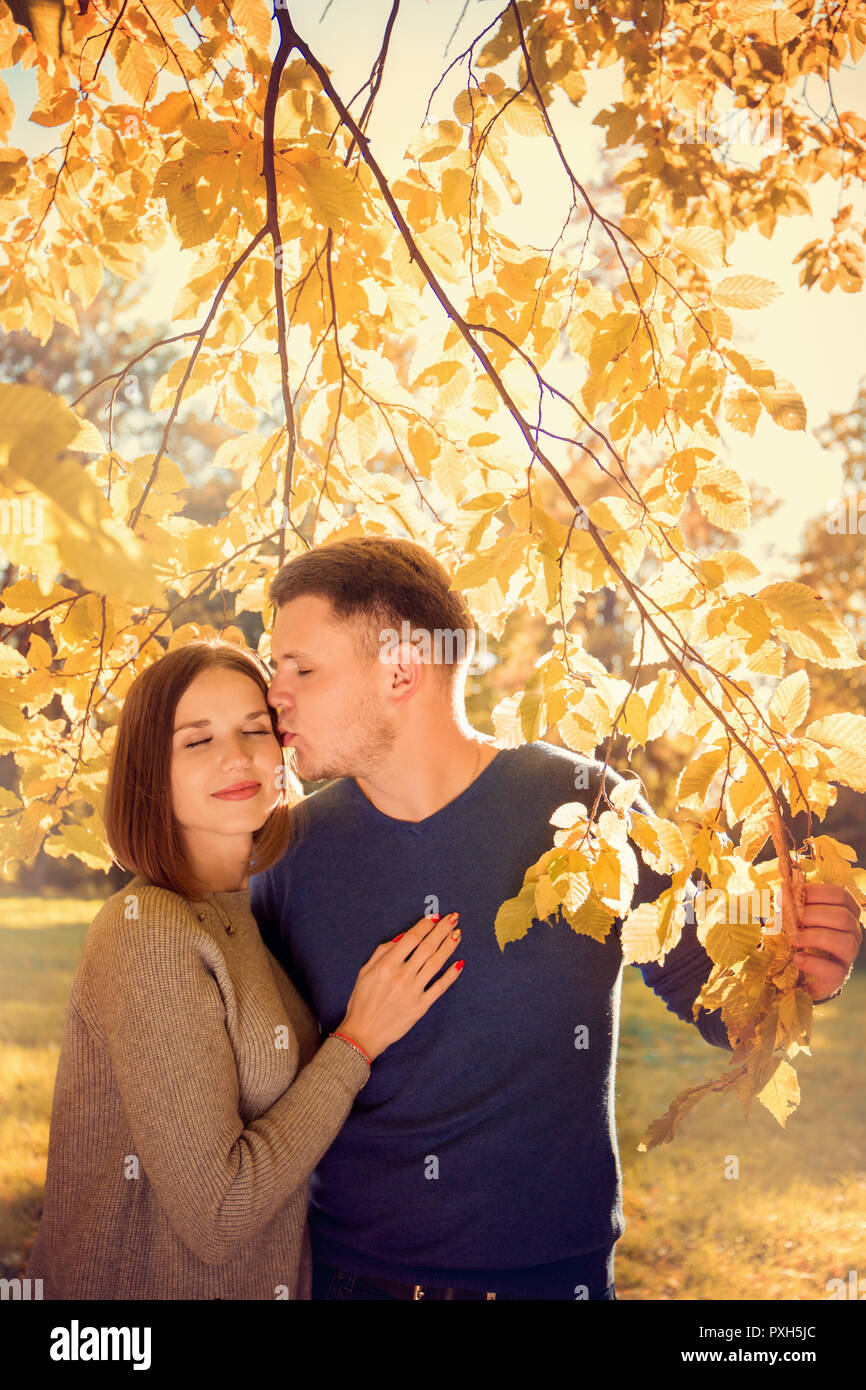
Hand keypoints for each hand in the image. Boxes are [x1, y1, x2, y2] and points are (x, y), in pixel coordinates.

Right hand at [337, 912, 463, 1060]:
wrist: (363, 1033)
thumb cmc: (362, 1001)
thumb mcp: (365, 972)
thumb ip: (382, 952)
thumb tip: (402, 937)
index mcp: (387, 965)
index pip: (411, 938)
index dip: (425, 925)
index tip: (435, 917)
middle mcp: (402, 976)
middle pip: (428, 947)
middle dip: (442, 930)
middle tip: (454, 918)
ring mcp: (413, 991)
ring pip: (436, 963)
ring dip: (449, 946)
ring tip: (458, 934)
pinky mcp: (421, 1006)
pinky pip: (440, 987)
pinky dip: (451, 974)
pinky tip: (459, 963)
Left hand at [795, 884, 861, 1001]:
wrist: (801, 972)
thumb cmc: (802, 936)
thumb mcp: (799, 917)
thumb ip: (794, 905)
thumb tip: (782, 895)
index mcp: (845, 912)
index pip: (840, 895)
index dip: (816, 892)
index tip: (793, 896)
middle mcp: (853, 932)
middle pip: (843, 917)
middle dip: (812, 914)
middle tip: (790, 919)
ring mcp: (848, 956)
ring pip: (845, 942)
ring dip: (815, 936)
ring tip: (794, 938)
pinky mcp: (839, 976)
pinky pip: (834, 971)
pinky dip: (813, 963)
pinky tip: (797, 958)